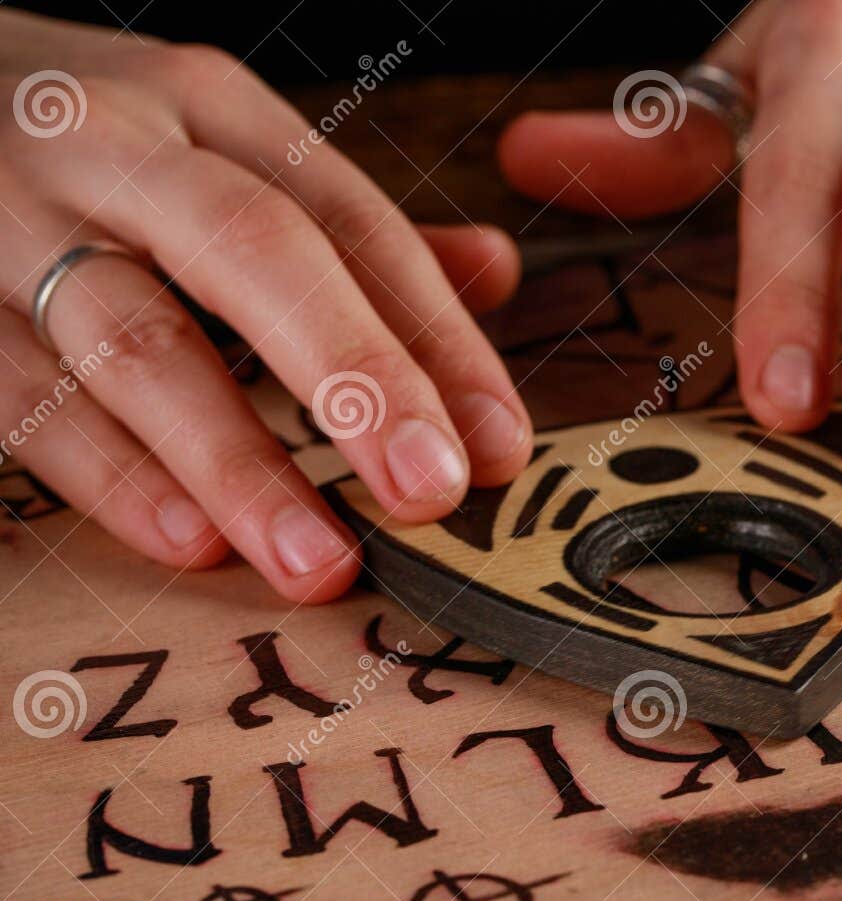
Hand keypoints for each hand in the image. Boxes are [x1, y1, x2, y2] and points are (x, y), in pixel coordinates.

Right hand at [0, 11, 530, 602]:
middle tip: (430, 490)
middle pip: (254, 253)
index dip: (435, 337)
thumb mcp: (209, 149)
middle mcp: (111, 148)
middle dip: (356, 375)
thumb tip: (495, 270)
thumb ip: (345, 226)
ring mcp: (2, 221)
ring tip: (318, 559)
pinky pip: (22, 398)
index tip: (500, 447)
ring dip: (236, 462)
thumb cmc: (78, 152)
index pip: (349, 221)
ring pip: (134, 341)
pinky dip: (110, 476)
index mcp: (205, 107)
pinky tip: (185, 539)